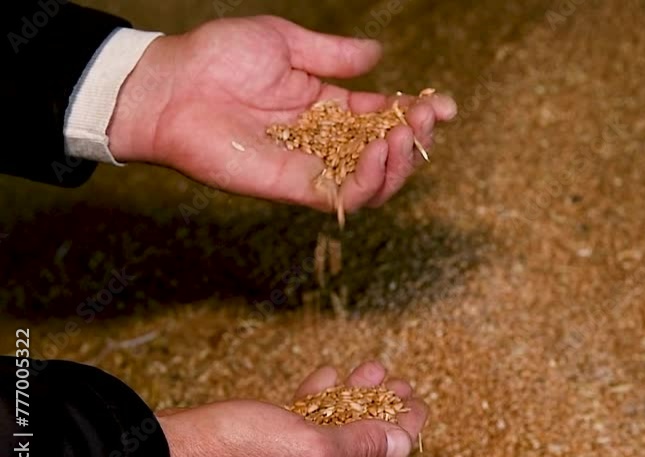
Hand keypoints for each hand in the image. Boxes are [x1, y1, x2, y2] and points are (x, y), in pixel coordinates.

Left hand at [107, 15, 456, 212]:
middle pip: (387, 154)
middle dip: (416, 138)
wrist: (171, 84)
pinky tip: (378, 153)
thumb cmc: (217, 57)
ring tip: (403, 136)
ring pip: (373, 183)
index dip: (418, 113)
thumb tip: (378, 56)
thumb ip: (334, 54)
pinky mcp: (294, 188)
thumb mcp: (285, 41)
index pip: (384, 117)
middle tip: (425, 118)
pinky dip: (367, 182)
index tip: (443, 104)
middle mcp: (324, 141)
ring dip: (398, 164)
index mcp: (327, 106)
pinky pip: (342, 198)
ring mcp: (312, 167)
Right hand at [155, 361, 428, 456]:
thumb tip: (402, 442)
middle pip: (361, 453)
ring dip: (353, 400)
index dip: (404, 433)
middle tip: (397, 382)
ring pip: (333, 436)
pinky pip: (303, 430)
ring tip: (370, 370)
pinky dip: (319, 403)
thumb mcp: (315, 450)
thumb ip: (364, 446)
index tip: (416, 401)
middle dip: (381, 413)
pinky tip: (329, 378)